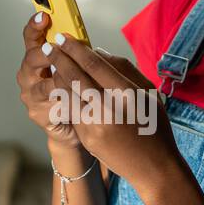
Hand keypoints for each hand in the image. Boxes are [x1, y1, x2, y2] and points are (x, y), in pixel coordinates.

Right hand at [17, 12, 78, 145]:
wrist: (71, 125)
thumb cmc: (74, 91)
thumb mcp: (74, 68)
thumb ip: (75, 54)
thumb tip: (86, 43)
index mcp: (37, 58)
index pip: (32, 37)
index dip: (35, 25)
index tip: (43, 16)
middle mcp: (29, 74)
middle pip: (31, 59)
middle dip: (45, 54)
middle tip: (56, 50)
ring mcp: (31, 95)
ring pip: (42, 85)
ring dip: (57, 80)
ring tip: (71, 77)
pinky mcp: (38, 113)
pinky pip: (52, 106)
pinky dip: (65, 102)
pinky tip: (78, 100)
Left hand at [41, 33, 183, 196]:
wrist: (152, 167)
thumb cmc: (154, 126)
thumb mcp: (148, 93)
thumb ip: (124, 69)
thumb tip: (97, 51)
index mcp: (127, 94)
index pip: (94, 64)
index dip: (76, 49)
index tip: (64, 37)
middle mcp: (109, 108)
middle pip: (76, 76)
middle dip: (59, 58)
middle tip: (49, 46)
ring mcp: (95, 125)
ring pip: (67, 94)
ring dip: (57, 76)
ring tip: (52, 64)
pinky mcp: (86, 138)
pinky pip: (71, 110)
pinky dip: (63, 95)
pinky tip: (60, 86)